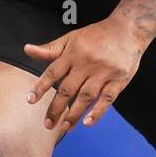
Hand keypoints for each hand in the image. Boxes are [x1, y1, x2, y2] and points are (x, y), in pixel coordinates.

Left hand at [24, 16, 146, 132]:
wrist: (128, 29)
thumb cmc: (96, 35)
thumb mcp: (71, 38)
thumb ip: (50, 49)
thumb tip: (27, 49)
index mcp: (73, 53)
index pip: (53, 72)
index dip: (41, 87)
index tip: (30, 100)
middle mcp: (86, 63)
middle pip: (67, 89)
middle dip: (56, 108)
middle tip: (47, 124)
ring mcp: (103, 72)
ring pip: (85, 97)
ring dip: (74, 114)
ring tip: (64, 127)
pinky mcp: (118, 80)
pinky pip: (107, 99)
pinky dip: (98, 112)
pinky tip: (88, 122)